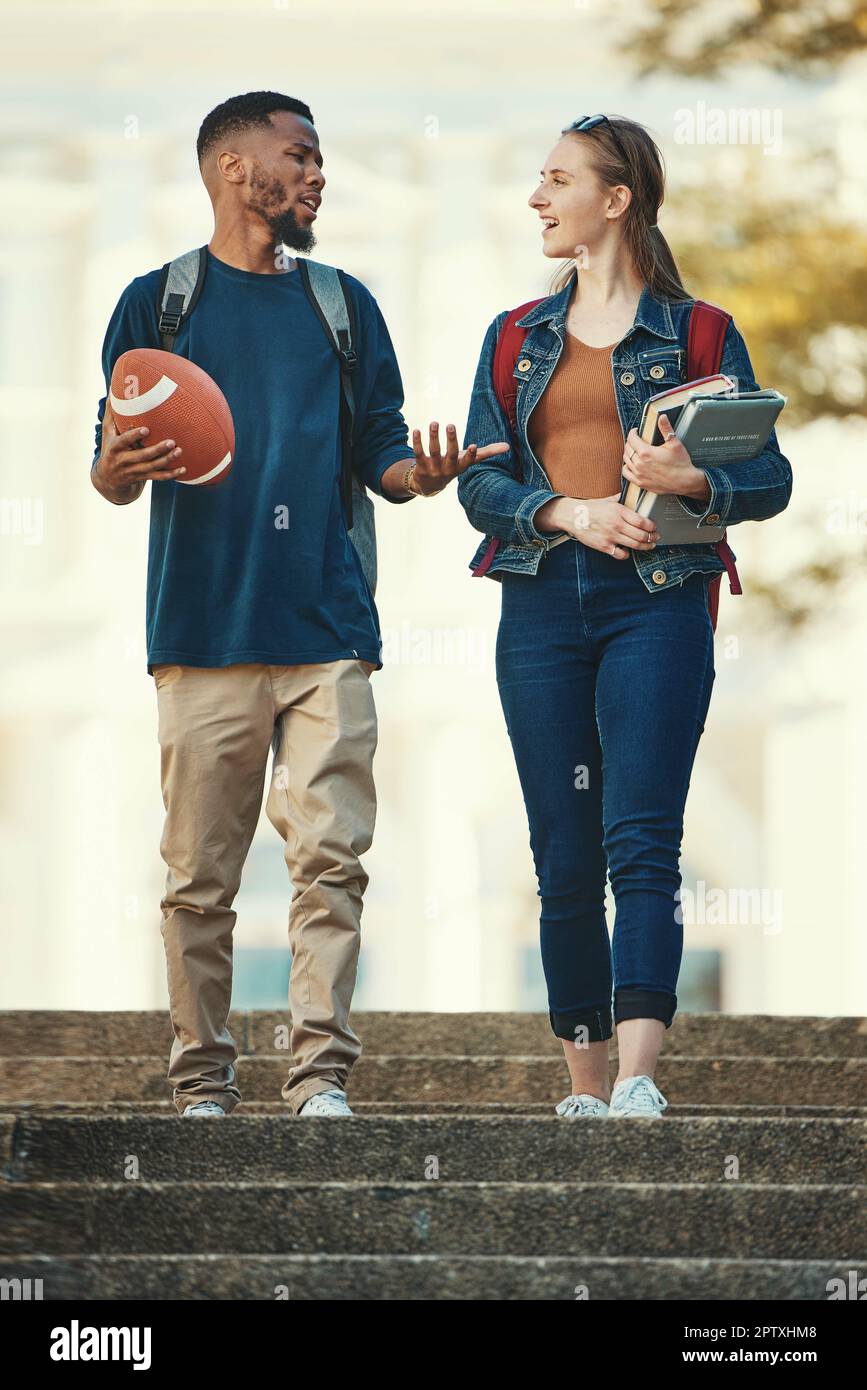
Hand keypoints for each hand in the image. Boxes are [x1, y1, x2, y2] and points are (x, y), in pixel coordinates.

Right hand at [94, 400, 186, 494]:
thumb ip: (111, 411)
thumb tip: (113, 387)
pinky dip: (170, 475)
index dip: (134, 436)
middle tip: (172, 442)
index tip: (146, 429)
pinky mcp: (142, 478)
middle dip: (157, 450)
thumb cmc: (109, 447)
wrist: (108, 478)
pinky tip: (183, 470)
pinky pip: (158, 477)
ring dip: (167, 461)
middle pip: (142, 456)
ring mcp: (133, 471)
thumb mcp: (107, 431)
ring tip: (179, 451)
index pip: (124, 441)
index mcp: (115, 447)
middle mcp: (123, 461)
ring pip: (152, 468)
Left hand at [406, 422, 508, 494]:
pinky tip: (417, 430)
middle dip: (451, 440)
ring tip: (434, 423)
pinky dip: (417, 442)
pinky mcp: (420, 465)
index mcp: (461, 466)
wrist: (429, 485)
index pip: (468, 462)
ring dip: (433, 437)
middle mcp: (448, 468)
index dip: (471, 455)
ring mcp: (434, 468)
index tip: (474, 446)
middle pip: (450, 454)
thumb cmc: (454, 466)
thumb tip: (508, 446)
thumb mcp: (469, 461)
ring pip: (433, 452)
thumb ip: (487, 452)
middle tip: (450, 425)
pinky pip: (418, 453)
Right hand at [537, 493, 657, 558]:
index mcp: (619, 511)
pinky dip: (626, 554)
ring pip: (634, 545)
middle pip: (641, 535)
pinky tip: (627, 551)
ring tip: (649, 545)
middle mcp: (616, 524)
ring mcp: (610, 536)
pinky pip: (621, 554)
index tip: (654, 528)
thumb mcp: (607, 500)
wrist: (572, 516)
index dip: (652, 526)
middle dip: (652, 538)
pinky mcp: (604, 546)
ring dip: (645, 547)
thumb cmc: (590, 508)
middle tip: (655, 538)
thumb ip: (621, 499)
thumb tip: (632, 495)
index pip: (642, 521)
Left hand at [622, 413, 704, 496]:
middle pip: (627, 448)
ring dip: (628, 453)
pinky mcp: (640, 483)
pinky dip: (626, 467)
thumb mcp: (674, 443)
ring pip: (625, 460)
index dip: (633, 432)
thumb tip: (662, 417)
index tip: (636, 431)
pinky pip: (626, 473)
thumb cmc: (680, 464)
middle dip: (630, 441)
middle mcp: (639, 464)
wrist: (684, 482)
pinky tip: (631, 464)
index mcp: (646, 453)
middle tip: (636, 439)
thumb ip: (666, 429)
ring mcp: (639, 474)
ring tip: (634, 450)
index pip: (631, 438)